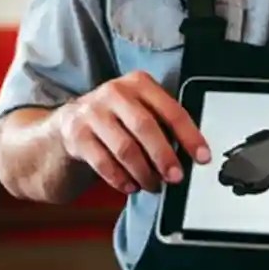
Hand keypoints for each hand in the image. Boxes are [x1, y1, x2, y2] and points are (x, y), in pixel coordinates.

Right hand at [56, 71, 210, 193]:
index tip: (202, 157)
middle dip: (164, 156)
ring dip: (144, 173)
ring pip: (125, 148)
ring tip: (153, 185)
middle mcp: (114, 92)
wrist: (66, 127)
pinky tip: (130, 186)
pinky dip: (121, 179)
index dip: (189, 136)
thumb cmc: (114, 121)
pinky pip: (104, 162)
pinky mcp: (76, 134)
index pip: (171, 110)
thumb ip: (161, 125)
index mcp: (138, 83)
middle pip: (146, 127)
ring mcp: (92, 112)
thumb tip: (191, 153)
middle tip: (175, 177)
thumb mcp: (138, 111)